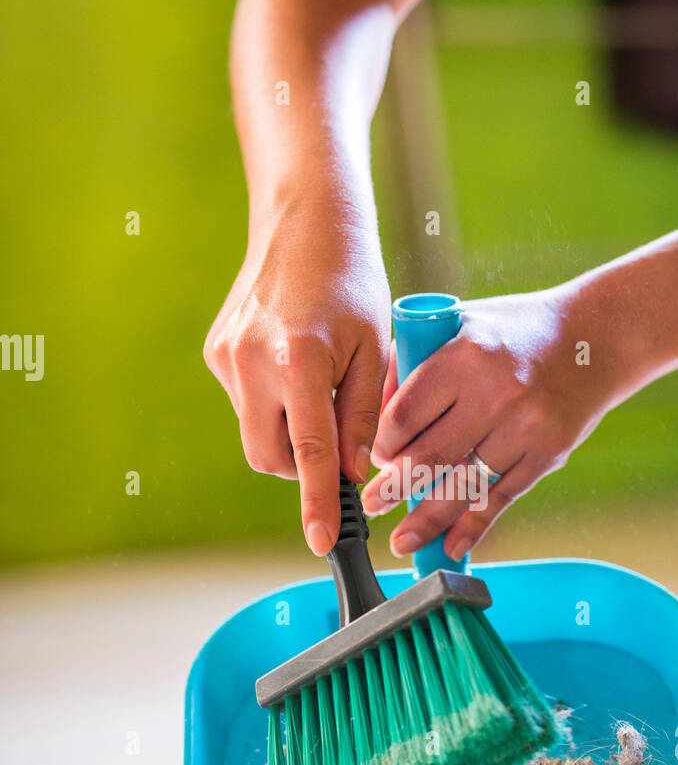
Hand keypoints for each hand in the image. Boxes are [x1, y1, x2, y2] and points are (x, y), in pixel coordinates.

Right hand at [204, 191, 389, 554]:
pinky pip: (246, 403)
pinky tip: (292, 363)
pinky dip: (274, 402)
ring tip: (318, 384)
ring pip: (258, 432)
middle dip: (303, 466)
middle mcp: (252, 362)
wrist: (304, 222)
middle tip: (336, 436)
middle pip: (272, 457)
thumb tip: (353, 473)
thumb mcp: (375, 349)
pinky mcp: (215, 353)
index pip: (310, 453)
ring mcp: (226, 358)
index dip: (318, 504)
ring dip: (290, 429)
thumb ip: (364, 417)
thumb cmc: (352, 282)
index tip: (324, 542)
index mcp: (299, 361)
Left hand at [362, 285, 615, 559]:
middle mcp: (495, 393)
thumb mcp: (460, 325)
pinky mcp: (549, 452)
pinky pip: (502, 496)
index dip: (383, 445)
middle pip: (429, 457)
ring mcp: (525, 427)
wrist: (594, 337)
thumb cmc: (515, 331)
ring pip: (464, 485)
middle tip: (372, 506)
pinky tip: (451, 545)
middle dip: (393, 489)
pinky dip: (474, 525)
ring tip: (402, 541)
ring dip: (427, 520)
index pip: (405, 415)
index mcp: (464, 355)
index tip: (376, 460)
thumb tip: (378, 420)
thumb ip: (415, 364)